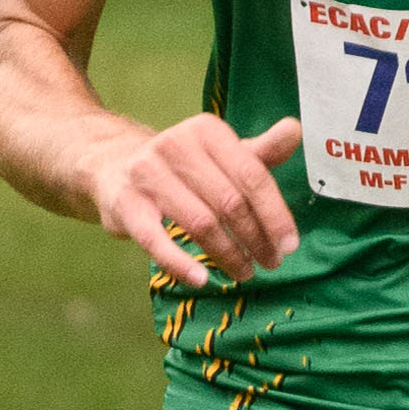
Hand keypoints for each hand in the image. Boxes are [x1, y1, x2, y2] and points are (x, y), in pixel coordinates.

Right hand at [94, 115, 302, 286]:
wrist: (114, 164)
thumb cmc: (182, 165)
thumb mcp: (221, 154)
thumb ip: (259, 152)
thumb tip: (295, 130)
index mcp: (207, 131)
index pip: (252, 175)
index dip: (275, 214)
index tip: (290, 245)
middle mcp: (176, 145)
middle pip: (230, 201)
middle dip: (256, 238)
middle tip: (271, 262)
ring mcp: (148, 173)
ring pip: (201, 222)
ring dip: (228, 254)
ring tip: (244, 272)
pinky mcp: (125, 203)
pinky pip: (156, 239)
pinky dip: (180, 263)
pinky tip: (200, 279)